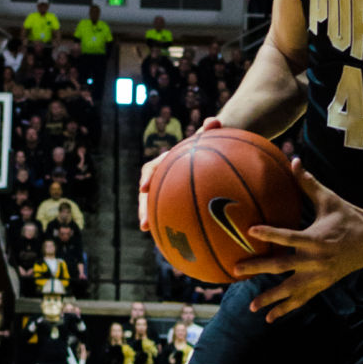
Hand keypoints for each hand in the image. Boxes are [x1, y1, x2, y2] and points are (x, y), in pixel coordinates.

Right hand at [138, 116, 220, 230]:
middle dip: (145, 209)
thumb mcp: (212, 133)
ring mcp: (172, 188)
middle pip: (149, 193)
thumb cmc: (213, 140)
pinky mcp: (181, 198)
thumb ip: (211, 128)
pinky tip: (185, 242)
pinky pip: (176, 213)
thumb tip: (214, 122)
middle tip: (144, 224)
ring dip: (156, 221)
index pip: (151, 168)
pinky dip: (178, 226)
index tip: (144, 188)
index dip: (147, 178)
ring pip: (158, 206)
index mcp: (168, 160)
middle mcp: (165, 175)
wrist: (218, 148)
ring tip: (156, 238)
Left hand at [236, 161, 362, 322]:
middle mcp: (316, 260)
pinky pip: (302, 299)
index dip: (270, 234)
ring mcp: (319, 275)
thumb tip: (294, 160)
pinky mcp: (323, 284)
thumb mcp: (330, 199)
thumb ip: (308, 183)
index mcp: (316, 239)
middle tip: (236, 270)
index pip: (289, 236)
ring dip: (271, 298)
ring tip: (252, 307)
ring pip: (291, 290)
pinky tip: (270, 318)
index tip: (250, 232)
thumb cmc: (350, 216)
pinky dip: (286, 308)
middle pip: (283, 266)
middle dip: (258, 268)